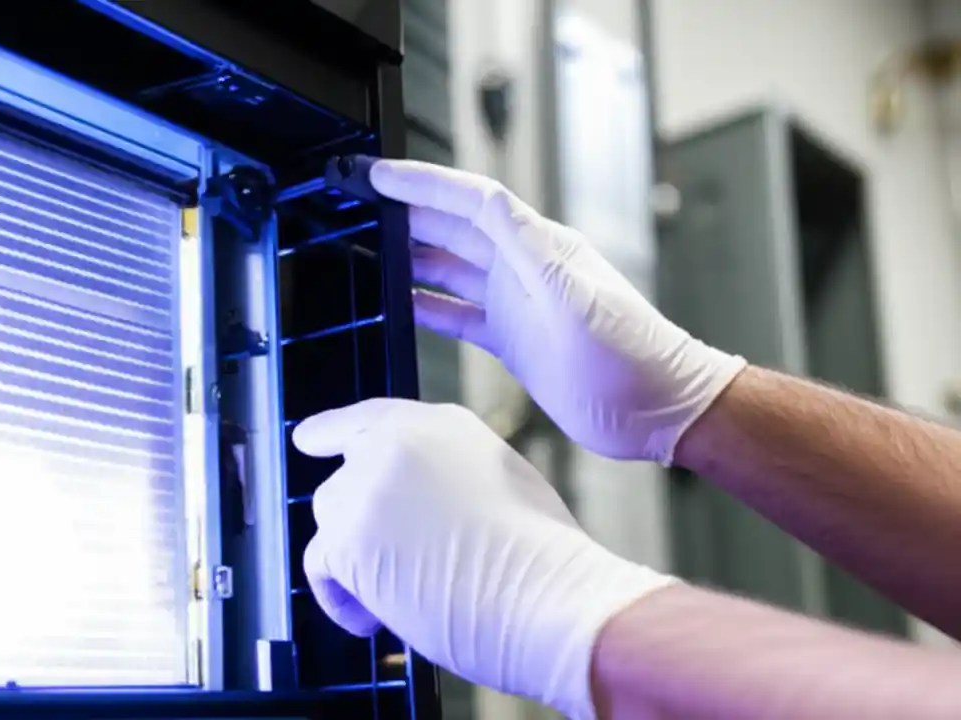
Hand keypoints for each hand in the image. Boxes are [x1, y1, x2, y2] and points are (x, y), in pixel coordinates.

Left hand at [294, 399, 672, 718]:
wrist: (551, 597)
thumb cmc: (542, 558)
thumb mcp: (497, 479)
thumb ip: (443, 473)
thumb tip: (410, 504)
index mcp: (437, 425)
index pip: (366, 419)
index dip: (330, 432)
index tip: (305, 439)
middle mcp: (393, 445)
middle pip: (342, 484)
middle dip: (361, 528)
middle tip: (402, 568)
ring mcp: (366, 489)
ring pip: (330, 526)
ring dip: (357, 564)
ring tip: (406, 597)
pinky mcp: (347, 539)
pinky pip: (319, 568)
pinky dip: (341, 599)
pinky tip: (377, 617)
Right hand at [370, 160, 745, 463]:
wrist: (656, 408)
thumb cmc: (631, 351)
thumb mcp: (573, 292)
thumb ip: (529, 248)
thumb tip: (487, 201)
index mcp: (538, 247)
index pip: (471, 201)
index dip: (424, 184)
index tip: (381, 174)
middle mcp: (523, 269)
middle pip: (453, 229)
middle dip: (408, 212)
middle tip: (360, 202)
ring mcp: (516, 304)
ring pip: (450, 269)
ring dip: (411, 257)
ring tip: (368, 248)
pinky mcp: (512, 339)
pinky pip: (458, 315)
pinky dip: (428, 307)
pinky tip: (402, 305)